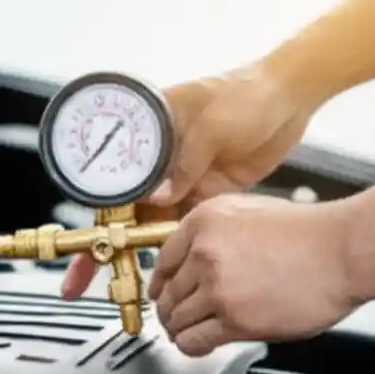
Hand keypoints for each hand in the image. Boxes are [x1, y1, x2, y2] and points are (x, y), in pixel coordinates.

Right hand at [61, 62, 324, 299]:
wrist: (289, 100)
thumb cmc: (248, 95)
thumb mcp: (212, 125)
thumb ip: (185, 163)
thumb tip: (159, 197)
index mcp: (151, 129)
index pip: (113, 173)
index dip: (97, 207)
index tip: (86, 237)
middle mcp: (160, 156)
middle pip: (124, 204)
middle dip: (104, 240)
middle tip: (85, 274)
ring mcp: (182, 176)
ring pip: (150, 219)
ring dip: (137, 247)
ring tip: (123, 279)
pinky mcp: (206, 190)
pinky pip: (182, 223)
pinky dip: (173, 244)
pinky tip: (164, 265)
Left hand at [148, 193, 357, 355]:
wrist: (341, 251)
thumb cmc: (310, 233)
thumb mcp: (249, 211)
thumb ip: (215, 232)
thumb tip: (194, 256)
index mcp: (204, 221)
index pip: (163, 260)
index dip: (159, 283)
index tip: (160, 293)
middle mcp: (203, 252)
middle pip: (167, 293)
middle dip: (168, 310)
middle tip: (173, 319)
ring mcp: (216, 287)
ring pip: (176, 319)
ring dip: (178, 330)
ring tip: (186, 334)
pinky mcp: (233, 319)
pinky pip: (194, 340)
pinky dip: (190, 346)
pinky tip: (199, 345)